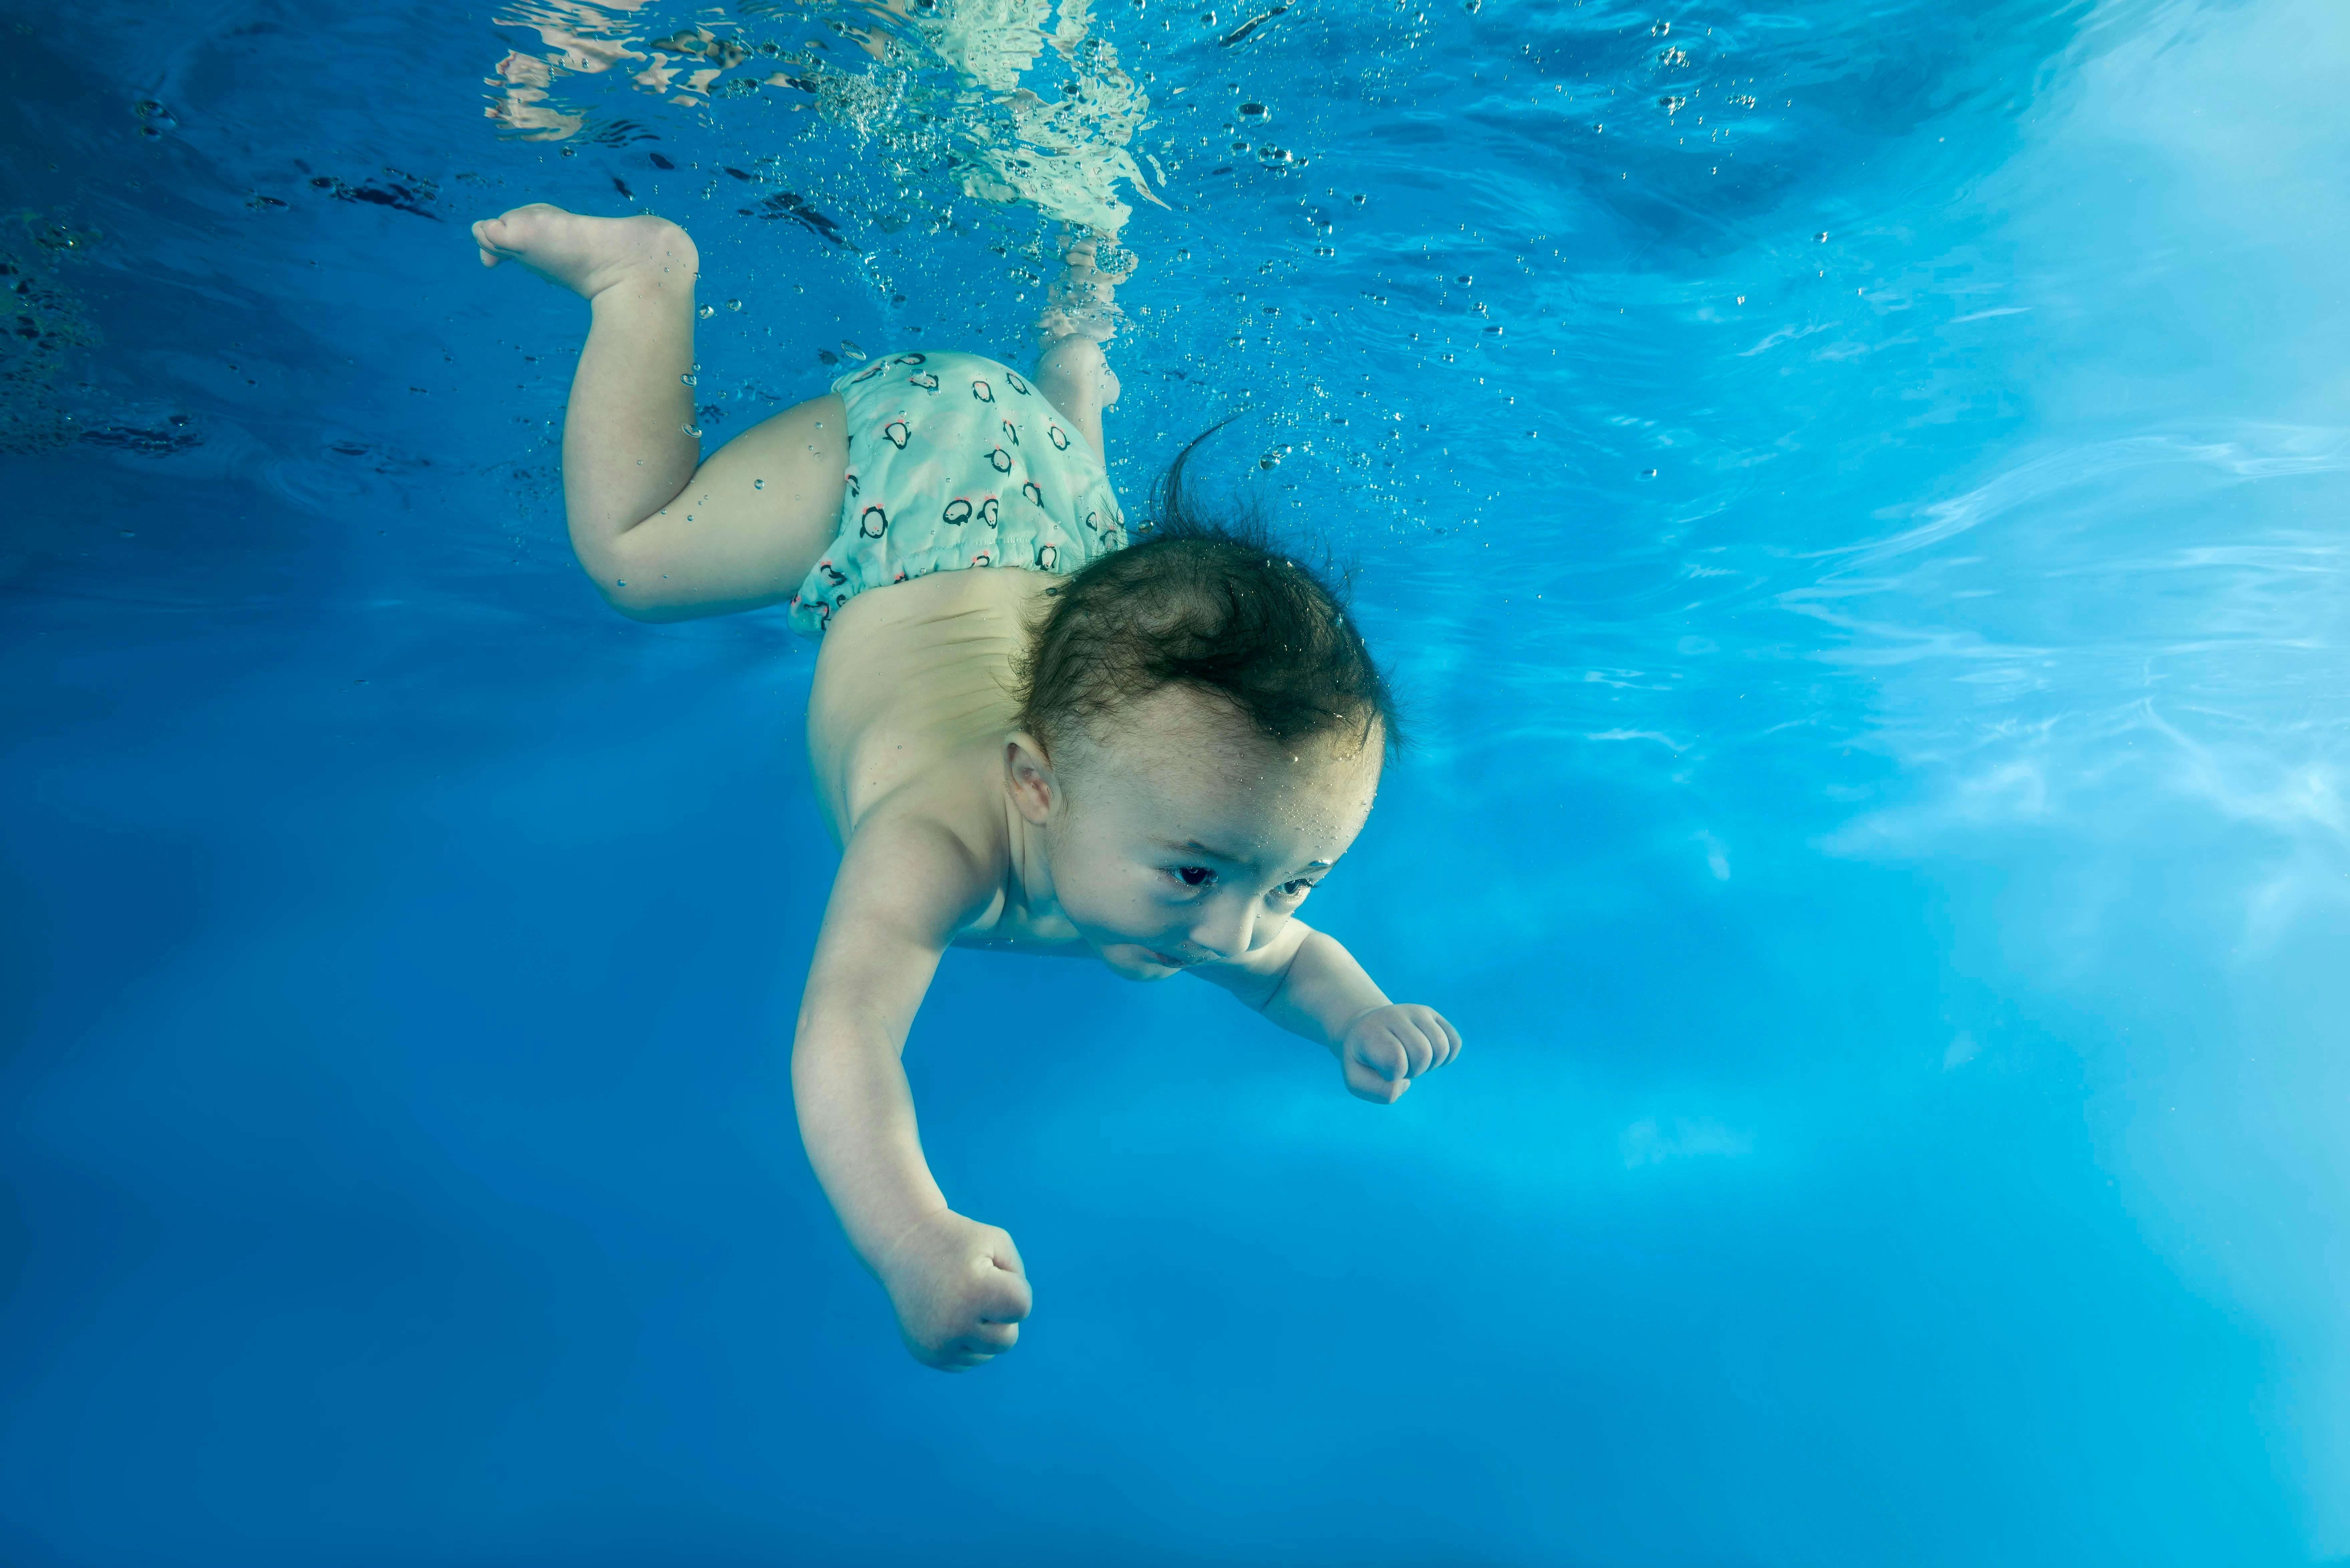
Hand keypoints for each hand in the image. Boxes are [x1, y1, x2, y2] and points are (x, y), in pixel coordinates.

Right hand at [872, 1209, 1032, 1370]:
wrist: (904, 1247)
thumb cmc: (958, 1242)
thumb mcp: (997, 1243)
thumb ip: (1019, 1281)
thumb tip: (1012, 1323)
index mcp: (975, 1292)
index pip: (1022, 1307)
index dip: (1014, 1287)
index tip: (990, 1271)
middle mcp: (954, 1324)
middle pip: (1008, 1340)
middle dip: (1001, 1316)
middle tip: (977, 1291)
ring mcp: (938, 1344)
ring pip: (987, 1354)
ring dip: (983, 1332)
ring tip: (961, 1302)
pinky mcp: (927, 1355)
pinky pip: (966, 1362)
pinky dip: (965, 1342)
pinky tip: (949, 1316)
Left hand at [1338, 1003, 1462, 1103]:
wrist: (1365, 1028)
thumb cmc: (1362, 1058)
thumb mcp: (1356, 1079)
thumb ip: (1376, 1091)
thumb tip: (1405, 1082)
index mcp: (1371, 1032)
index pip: (1396, 1060)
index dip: (1393, 1075)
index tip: (1381, 1069)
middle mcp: (1394, 1015)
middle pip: (1423, 1054)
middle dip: (1414, 1070)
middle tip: (1399, 1066)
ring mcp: (1416, 1012)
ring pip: (1442, 1047)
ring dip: (1430, 1064)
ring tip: (1412, 1060)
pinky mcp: (1432, 1014)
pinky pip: (1454, 1042)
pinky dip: (1446, 1057)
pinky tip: (1429, 1056)